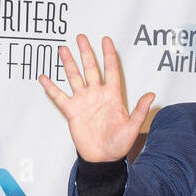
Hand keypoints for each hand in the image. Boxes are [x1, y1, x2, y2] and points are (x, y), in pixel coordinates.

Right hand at [38, 34, 154, 161]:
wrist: (103, 158)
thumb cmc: (119, 144)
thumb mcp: (132, 128)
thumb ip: (139, 111)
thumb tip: (151, 96)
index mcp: (112, 96)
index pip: (111, 71)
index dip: (109, 56)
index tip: (106, 40)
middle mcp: (97, 95)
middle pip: (90, 69)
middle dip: (86, 53)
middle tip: (81, 37)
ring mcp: (83, 102)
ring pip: (75, 78)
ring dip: (69, 64)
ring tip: (63, 49)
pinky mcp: (72, 111)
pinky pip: (59, 97)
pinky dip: (51, 88)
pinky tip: (44, 77)